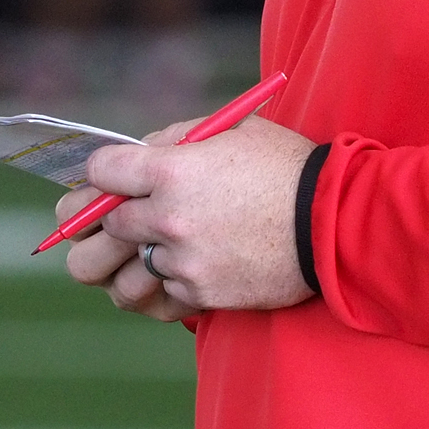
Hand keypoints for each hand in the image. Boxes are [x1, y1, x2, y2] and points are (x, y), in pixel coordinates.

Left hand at [60, 115, 315, 317]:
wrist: (333, 222)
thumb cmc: (284, 167)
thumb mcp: (232, 130)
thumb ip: (176, 138)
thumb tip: (139, 154)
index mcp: (171, 170)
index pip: (98, 173)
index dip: (99, 174)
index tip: (107, 178)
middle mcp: (168, 218)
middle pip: (96, 229)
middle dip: (101, 221)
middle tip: (115, 220)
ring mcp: (182, 262)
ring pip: (116, 276)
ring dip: (124, 264)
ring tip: (141, 254)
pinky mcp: (201, 295)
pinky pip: (158, 298)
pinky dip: (162, 287)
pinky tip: (176, 271)